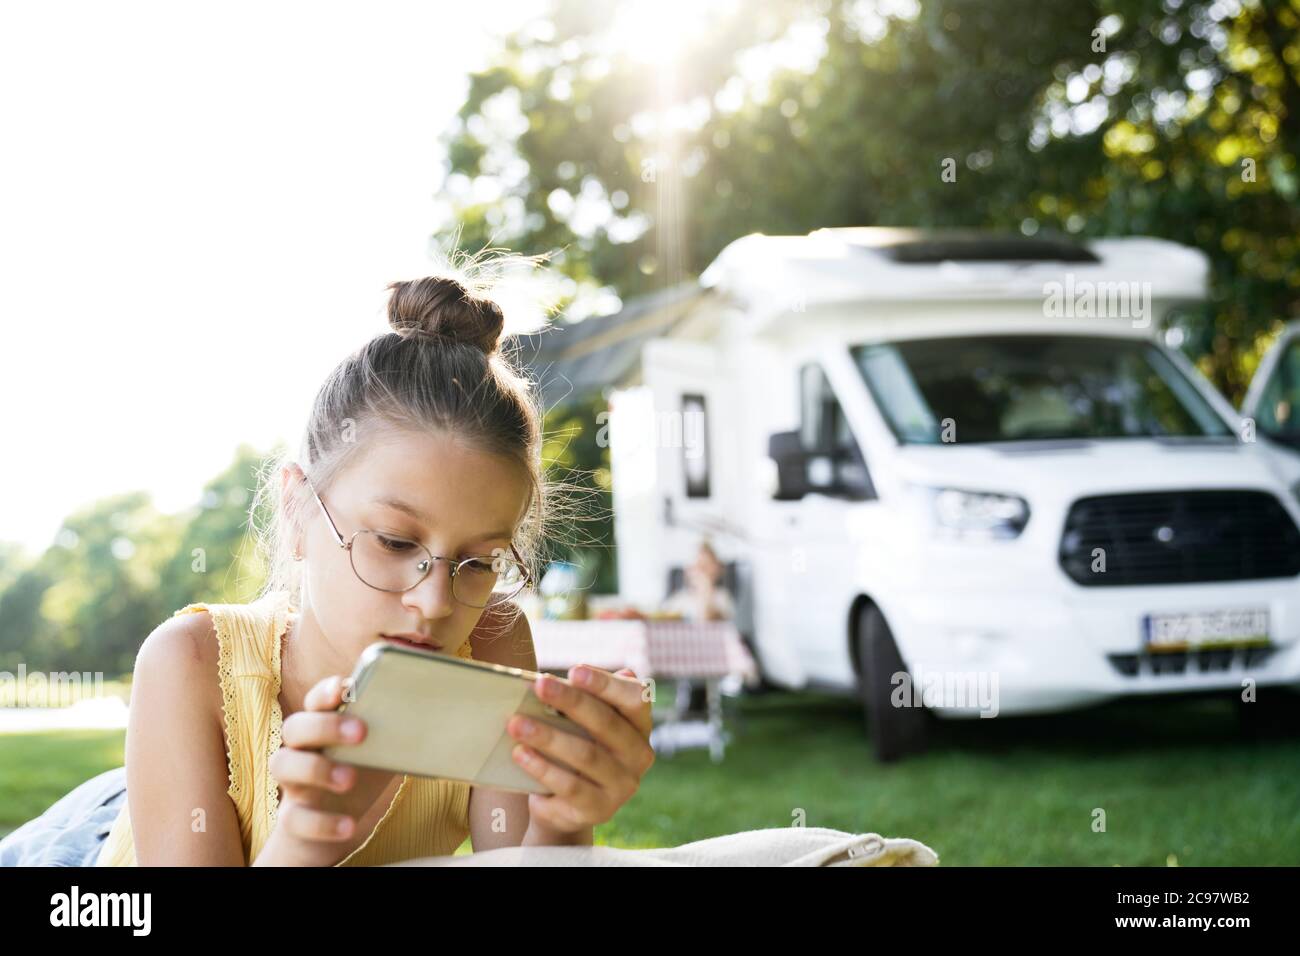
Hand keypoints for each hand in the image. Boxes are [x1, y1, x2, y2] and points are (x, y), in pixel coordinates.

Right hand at [267, 674, 400, 864]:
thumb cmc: (361, 774)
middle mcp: (302, 749)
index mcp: (323, 725)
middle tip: (362, 732)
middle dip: (326, 725)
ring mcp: (294, 782)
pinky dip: (322, 822)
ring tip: (350, 779)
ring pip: (283, 764)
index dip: (326, 691)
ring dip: (317, 768)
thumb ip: (397, 731)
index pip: (316, 700)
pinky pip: (296, 818)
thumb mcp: (380, 752)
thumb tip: (440, 712)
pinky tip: (349, 825)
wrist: (333, 824)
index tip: (346, 687)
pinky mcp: (293, 817)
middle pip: (296, 726)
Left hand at [506, 664, 654, 836]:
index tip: (574, 670)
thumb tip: (550, 681)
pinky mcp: (600, 810)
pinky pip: (570, 787)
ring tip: (517, 723)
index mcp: (639, 725)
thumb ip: (578, 699)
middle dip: (571, 701)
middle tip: (539, 685)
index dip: (606, 684)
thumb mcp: (579, 722)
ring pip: (586, 755)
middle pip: (606, 723)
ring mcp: (623, 786)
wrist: (564, 805)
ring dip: (549, 736)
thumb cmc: (573, 746)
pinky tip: (520, 753)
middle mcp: (639, 755)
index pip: (635, 698)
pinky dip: (542, 768)